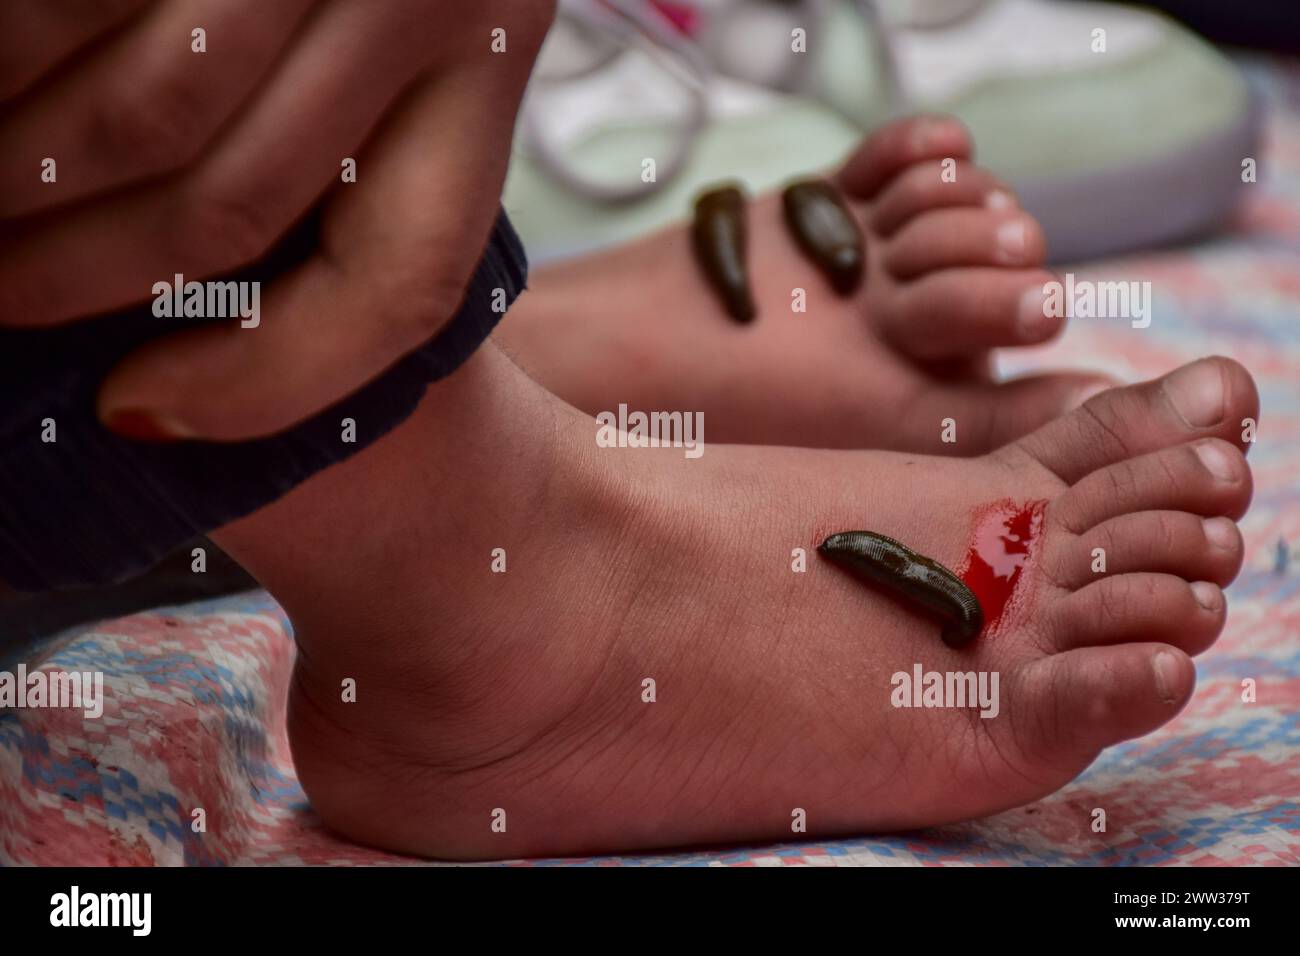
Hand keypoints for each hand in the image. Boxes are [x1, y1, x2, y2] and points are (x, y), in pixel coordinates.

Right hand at [0, 0, 552, 438]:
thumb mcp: (397, 11)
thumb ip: (326, 134)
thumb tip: (178, 311)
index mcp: (489, 49)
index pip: (404, 279)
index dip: (271, 379)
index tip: (147, 412)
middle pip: (238, 211)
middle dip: (85, 277)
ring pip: (149, 119)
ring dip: (26, 187)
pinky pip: (73, 13)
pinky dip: (12, 68)